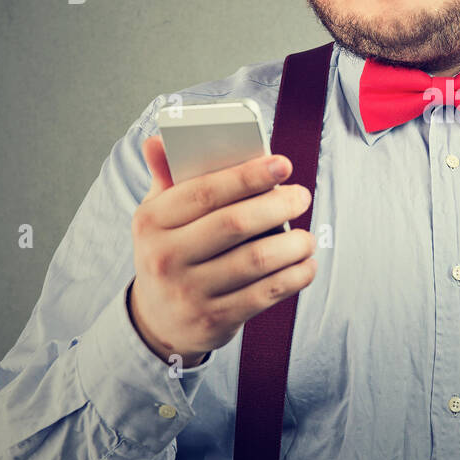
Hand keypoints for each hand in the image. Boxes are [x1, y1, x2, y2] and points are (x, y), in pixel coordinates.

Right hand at [128, 135, 316, 366]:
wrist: (157, 320)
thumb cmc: (170, 251)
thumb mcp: (159, 215)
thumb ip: (167, 176)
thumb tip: (158, 140)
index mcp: (151, 221)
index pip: (204, 192)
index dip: (248, 176)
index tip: (283, 164)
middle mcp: (165, 257)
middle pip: (235, 224)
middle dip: (278, 205)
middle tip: (302, 196)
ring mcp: (189, 292)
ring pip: (256, 260)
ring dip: (293, 244)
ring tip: (307, 237)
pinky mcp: (213, 320)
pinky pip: (265, 294)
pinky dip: (294, 277)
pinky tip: (306, 265)